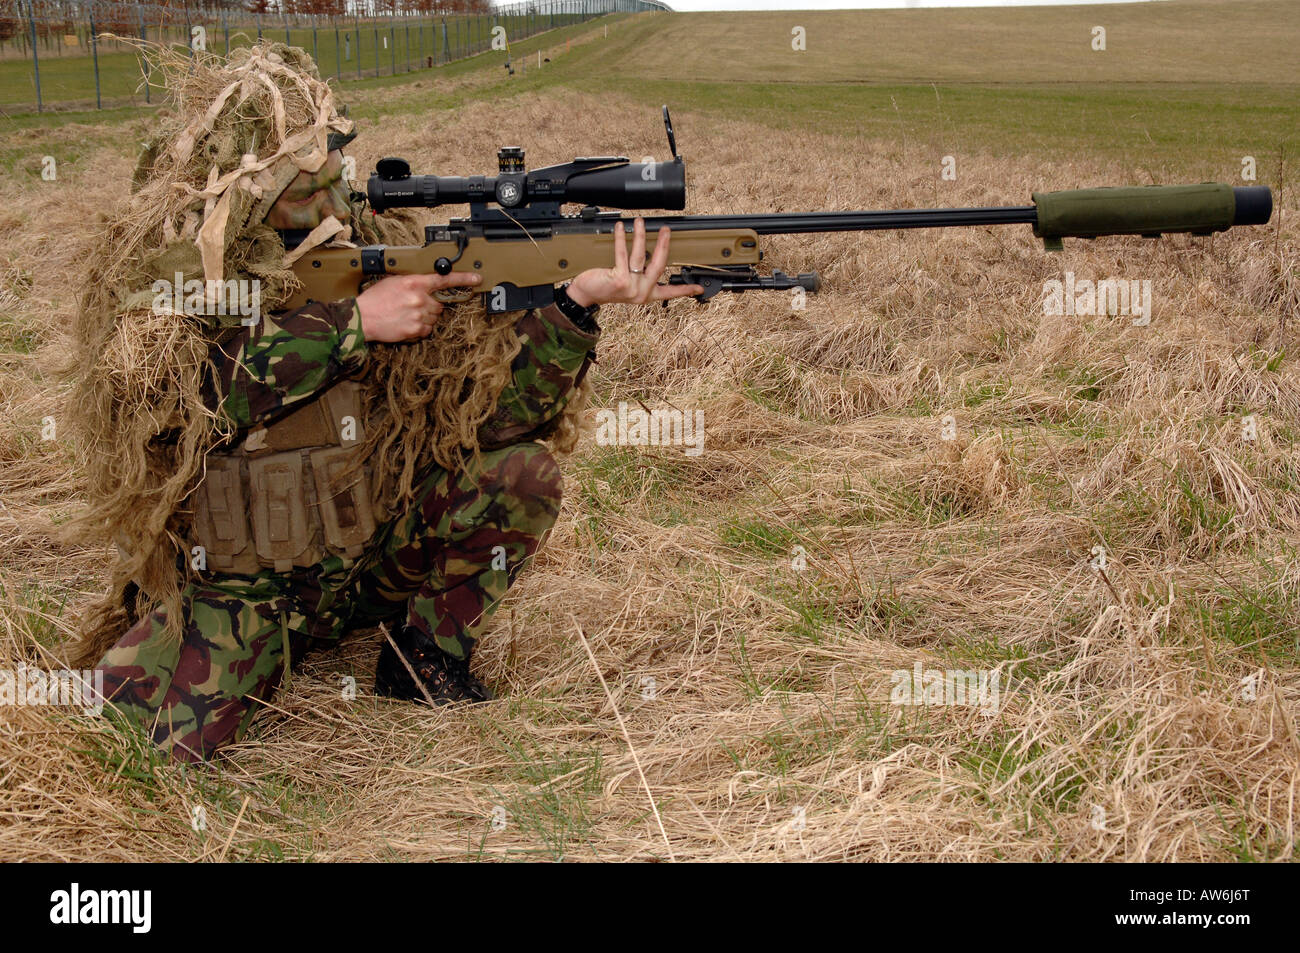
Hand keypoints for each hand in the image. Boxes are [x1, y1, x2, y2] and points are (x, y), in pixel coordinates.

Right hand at [355, 272, 480, 342]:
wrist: (362, 318)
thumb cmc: (374, 300)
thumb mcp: (393, 282)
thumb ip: (412, 282)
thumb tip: (425, 284)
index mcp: (414, 283)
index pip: (444, 279)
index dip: (463, 278)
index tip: (476, 278)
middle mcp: (419, 298)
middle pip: (439, 304)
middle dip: (430, 305)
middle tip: (414, 306)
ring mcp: (419, 315)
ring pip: (434, 317)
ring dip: (425, 317)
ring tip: (407, 315)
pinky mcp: (416, 330)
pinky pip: (428, 330)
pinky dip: (420, 329)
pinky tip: (407, 324)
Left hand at [567, 217, 703, 306]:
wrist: (586, 295)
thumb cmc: (605, 287)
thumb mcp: (626, 284)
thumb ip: (639, 273)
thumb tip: (648, 250)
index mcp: (646, 295)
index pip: (670, 292)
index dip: (685, 289)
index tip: (700, 287)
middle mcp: (641, 292)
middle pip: (659, 265)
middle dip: (663, 245)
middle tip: (666, 229)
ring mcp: (631, 287)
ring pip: (641, 256)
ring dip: (641, 235)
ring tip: (640, 221)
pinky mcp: (619, 279)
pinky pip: (622, 254)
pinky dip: (621, 238)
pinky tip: (621, 228)